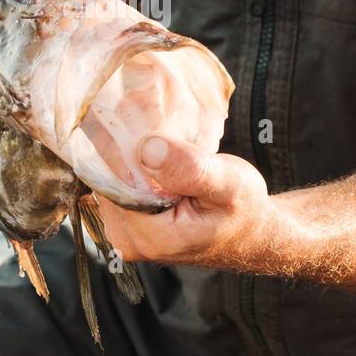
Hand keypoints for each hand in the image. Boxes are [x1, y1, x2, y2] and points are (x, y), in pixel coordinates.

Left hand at [95, 135, 277, 267]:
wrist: (250, 233)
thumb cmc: (245, 210)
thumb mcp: (229, 184)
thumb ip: (189, 169)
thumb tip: (146, 148)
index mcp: (149, 237)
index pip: (112, 180)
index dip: (122, 144)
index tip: (137, 114)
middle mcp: (127, 241)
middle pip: (105, 180)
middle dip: (122, 147)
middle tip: (145, 117)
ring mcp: (123, 234)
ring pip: (109, 181)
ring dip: (125, 155)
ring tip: (151, 133)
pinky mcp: (126, 225)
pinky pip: (117, 187)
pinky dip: (131, 167)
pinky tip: (151, 153)